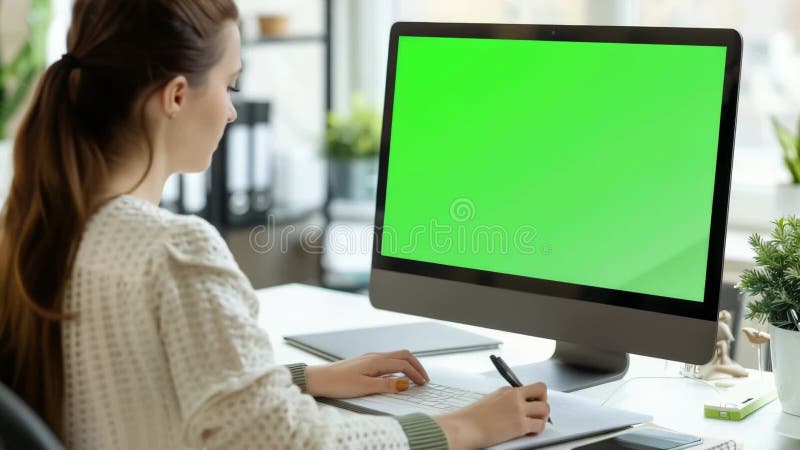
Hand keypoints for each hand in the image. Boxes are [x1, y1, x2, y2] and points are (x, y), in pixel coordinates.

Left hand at [305, 349, 429, 397]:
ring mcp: (370, 357)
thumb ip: (386, 385)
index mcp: (377, 361)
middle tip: (424, 378)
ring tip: (415, 376)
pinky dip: (399, 365)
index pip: (404, 365)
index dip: (416, 374)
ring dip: (409, 364)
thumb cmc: (338, 383)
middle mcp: (375, 356)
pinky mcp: (365, 362)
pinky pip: (388, 360)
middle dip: (417, 365)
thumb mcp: (364, 387)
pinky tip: (398, 375)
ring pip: (396, 356)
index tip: (423, 384)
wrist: (319, 379)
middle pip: (403, 355)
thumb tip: (405, 384)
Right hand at [434, 382, 549, 449]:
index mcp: (505, 391)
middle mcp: (514, 396)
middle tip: (537, 413)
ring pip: (545, 408)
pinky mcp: (520, 424)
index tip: (529, 406)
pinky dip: (538, 430)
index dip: (531, 399)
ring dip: (543, 417)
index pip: (528, 388)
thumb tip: (513, 410)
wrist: (464, 427)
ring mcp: (518, 409)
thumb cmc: (470, 419)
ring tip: (534, 425)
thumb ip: (504, 402)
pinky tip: (529, 433)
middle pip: (541, 389)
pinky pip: (540, 425)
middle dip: (543, 401)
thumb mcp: (489, 402)